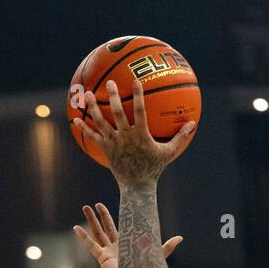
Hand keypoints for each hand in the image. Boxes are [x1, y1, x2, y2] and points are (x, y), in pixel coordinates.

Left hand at [73, 79, 196, 185]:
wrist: (137, 186)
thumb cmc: (154, 168)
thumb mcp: (169, 152)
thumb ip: (180, 137)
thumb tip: (193, 123)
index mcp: (140, 135)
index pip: (139, 111)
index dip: (138, 96)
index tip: (136, 81)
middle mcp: (125, 137)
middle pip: (117, 113)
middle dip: (113, 96)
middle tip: (110, 82)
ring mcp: (114, 143)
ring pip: (101, 122)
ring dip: (94, 108)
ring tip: (87, 94)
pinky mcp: (106, 149)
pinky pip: (93, 136)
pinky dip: (84, 127)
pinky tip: (75, 118)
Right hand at [73, 202, 181, 267]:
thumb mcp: (156, 257)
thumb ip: (167, 247)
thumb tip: (181, 237)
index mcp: (126, 245)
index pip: (119, 227)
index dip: (116, 218)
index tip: (115, 207)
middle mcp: (115, 247)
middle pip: (106, 227)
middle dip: (101, 216)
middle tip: (95, 204)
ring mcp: (108, 252)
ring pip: (98, 232)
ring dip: (91, 220)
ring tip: (85, 207)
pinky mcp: (103, 258)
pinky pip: (91, 245)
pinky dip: (83, 237)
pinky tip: (76, 228)